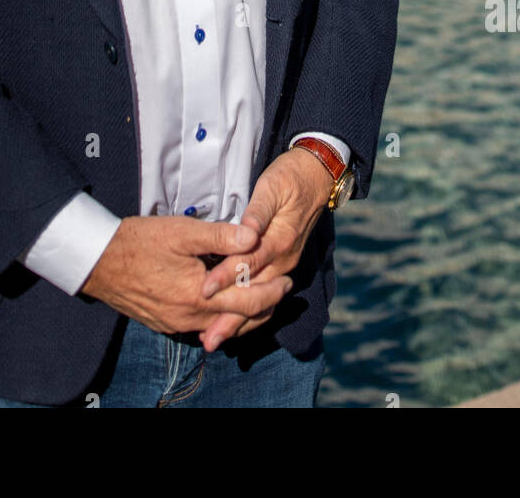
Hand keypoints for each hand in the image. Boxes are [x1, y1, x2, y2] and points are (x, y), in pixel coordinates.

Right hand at [78, 215, 293, 335]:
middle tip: (281, 291)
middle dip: (264, 306)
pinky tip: (223, 304)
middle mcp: (189, 317)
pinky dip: (220, 318)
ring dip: (244, 315)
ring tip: (259, 298)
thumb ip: (220, 235)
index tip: (287, 281)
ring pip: (220, 326)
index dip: (272, 293)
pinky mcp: (163, 322)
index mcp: (198, 295)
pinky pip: (200, 326)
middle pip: (238, 320)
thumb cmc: (139, 242)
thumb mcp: (182, 232)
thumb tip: (254, 234)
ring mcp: (175, 323)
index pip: (248, 302)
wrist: (97, 262)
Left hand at [196, 147, 332, 351]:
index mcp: (279, 240)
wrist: (316, 178)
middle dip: (230, 317)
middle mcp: (284, 259)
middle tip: (207, 340)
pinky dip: (248, 312)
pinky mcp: (282, 264)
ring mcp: (285, 264)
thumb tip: (247, 231)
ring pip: (259, 300)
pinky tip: (232, 322)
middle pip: (253, 293)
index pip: (247, 264)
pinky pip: (264, 294)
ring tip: (213, 340)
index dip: (224, 277)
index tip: (204, 291)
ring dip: (238, 322)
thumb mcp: (272, 187)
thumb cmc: (288, 178)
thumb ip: (258, 212)